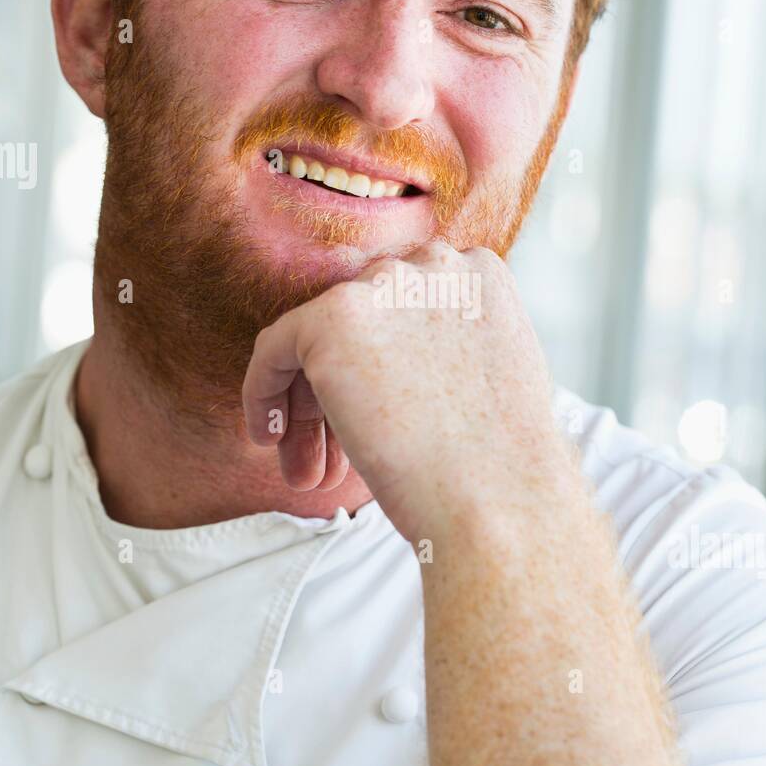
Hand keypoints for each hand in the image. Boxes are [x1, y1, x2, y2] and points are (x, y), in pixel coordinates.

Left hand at [242, 242, 565, 546]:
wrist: (496, 501)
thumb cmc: (501, 467)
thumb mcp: (492, 378)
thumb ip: (448, 347)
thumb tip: (392, 368)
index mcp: (480, 275)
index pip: (408, 306)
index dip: (384, 363)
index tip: (377, 412)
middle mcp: (435, 265)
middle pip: (363, 320)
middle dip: (344, 386)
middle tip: (331, 452)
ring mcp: (385, 287)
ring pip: (318, 336)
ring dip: (307, 402)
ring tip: (305, 468)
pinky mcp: (333, 319)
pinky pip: (276, 347)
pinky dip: (264, 389)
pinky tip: (270, 437)